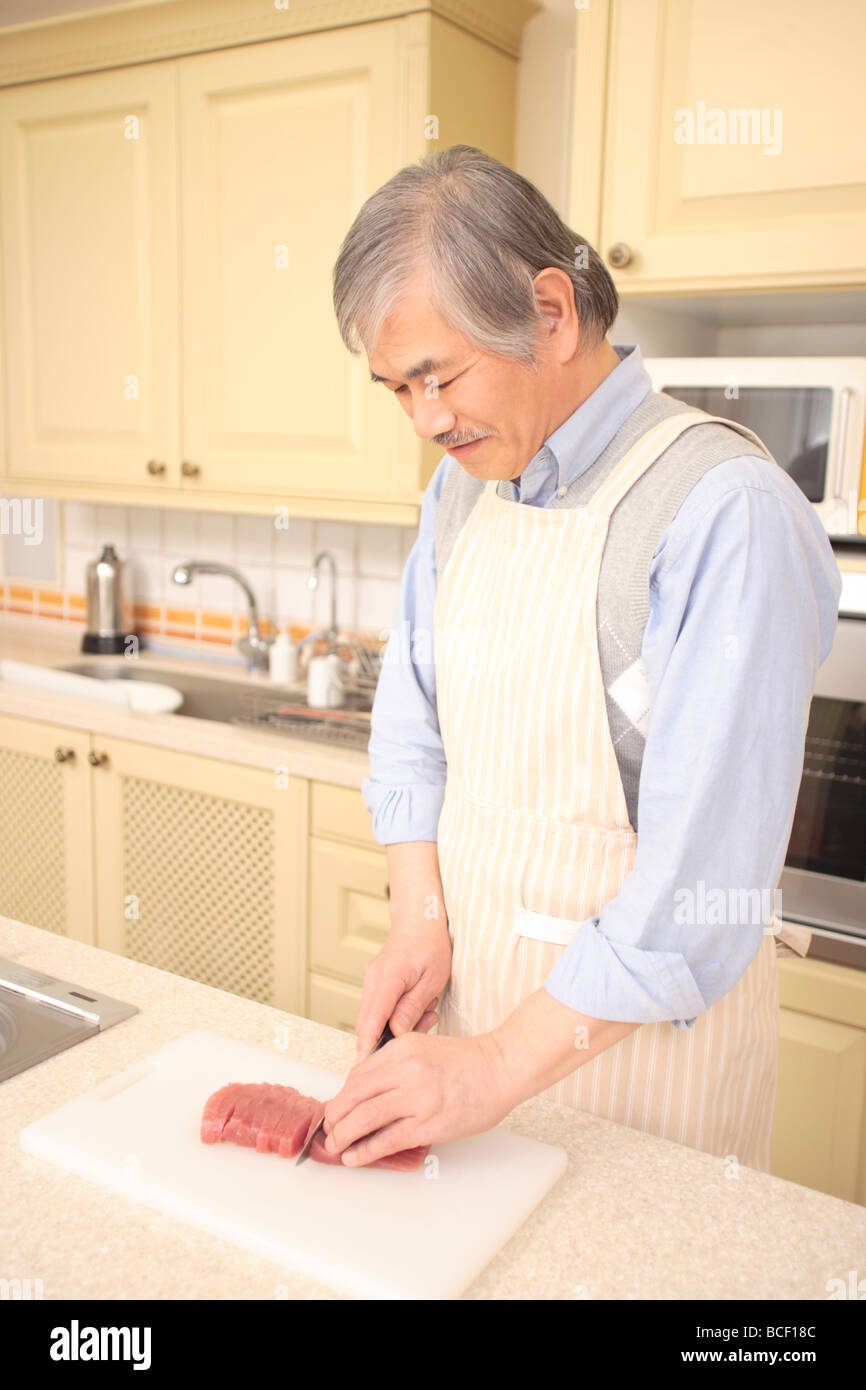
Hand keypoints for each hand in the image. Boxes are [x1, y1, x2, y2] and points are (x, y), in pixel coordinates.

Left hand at [322, 1030, 512, 1165]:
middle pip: (353, 1096)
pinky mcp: (429, 1124)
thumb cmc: (466, 1062)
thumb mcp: (424, 1048)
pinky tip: (354, 1157)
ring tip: (336, 1146)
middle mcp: (406, 1069)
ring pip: (364, 1118)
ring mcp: (418, 1098)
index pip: (357, 1075)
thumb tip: (364, 1090)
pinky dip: (365, 1151)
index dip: (341, 1096)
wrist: (501, 1069)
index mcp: (402, 1048)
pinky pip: (388, 1140)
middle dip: (334, 1117)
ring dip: (343, 1135)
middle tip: (329, 1130)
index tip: (337, 1109)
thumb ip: (394, 1064)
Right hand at [354, 917, 451, 1059]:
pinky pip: (380, 1008)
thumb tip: (397, 1032)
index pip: (372, 1018)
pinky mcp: (374, 983)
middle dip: (392, 1035)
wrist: (420, 921)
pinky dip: (397, 1014)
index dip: (367, 1043)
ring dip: (399, 1023)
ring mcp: (371, 981)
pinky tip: (419, 1004)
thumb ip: (412, 1007)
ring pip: (376, 1017)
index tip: (364, 1064)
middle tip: (424, 1024)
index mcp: (387, 978)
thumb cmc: (430, 946)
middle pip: (369, 1022)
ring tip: (427, 1007)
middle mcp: (372, 980)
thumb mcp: (431, 980)